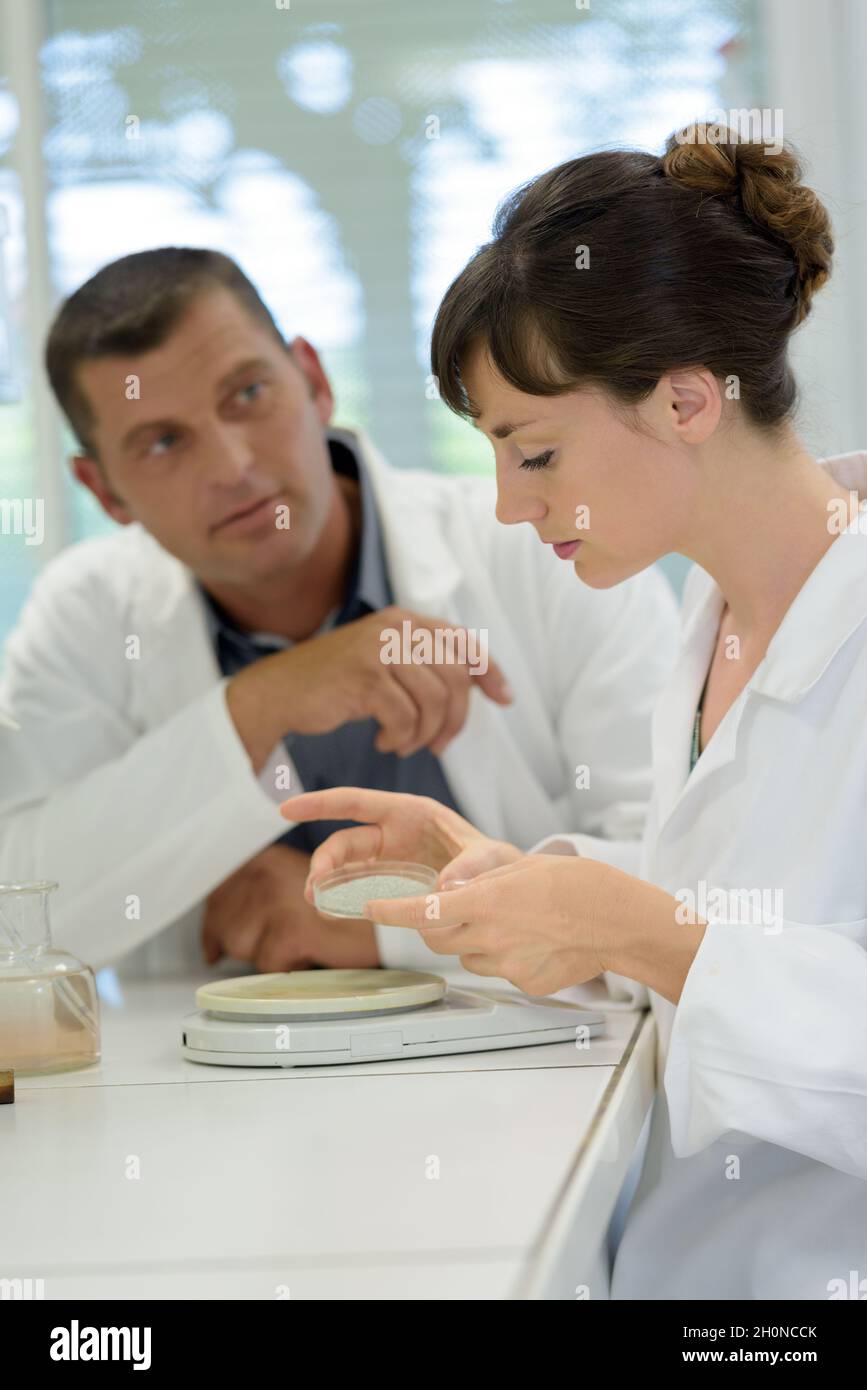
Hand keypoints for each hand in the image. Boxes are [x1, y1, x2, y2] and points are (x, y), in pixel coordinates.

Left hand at [201, 843, 378, 971]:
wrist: (395, 913)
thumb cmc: (348, 908)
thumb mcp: (295, 891)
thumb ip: (261, 898)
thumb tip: (220, 933)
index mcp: (265, 859)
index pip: (217, 895)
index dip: (213, 925)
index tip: (213, 945)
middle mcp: (266, 872)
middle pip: (221, 923)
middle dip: (235, 944)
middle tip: (262, 953)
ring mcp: (278, 899)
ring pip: (240, 946)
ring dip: (263, 956)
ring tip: (292, 950)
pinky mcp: (292, 929)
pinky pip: (268, 964)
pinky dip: (288, 968)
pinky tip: (307, 956)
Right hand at [227, 605, 513, 770]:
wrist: (279, 692)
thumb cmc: (337, 683)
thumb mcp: (385, 662)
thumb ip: (424, 664)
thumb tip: (478, 681)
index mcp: (405, 619)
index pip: (464, 643)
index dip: (490, 671)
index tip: (505, 699)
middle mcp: (395, 627)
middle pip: (454, 677)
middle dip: (455, 719)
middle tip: (439, 745)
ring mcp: (379, 649)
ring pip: (433, 700)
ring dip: (425, 733)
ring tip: (406, 744)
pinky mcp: (365, 677)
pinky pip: (405, 716)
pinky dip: (400, 737)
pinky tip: (384, 741)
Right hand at [278, 787, 522, 901]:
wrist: (508, 886)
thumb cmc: (499, 862)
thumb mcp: (490, 859)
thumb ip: (470, 868)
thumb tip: (444, 888)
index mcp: (412, 812)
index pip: (357, 802)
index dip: (320, 804)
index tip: (287, 808)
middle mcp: (396, 832)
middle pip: (347, 841)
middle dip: (324, 861)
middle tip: (314, 888)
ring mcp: (392, 857)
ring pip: (347, 866)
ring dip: (328, 882)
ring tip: (317, 901)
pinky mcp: (393, 881)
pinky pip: (359, 886)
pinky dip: (343, 897)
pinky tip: (333, 909)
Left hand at [355, 854, 707, 1002]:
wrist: (618, 919)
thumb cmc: (575, 884)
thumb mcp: (518, 868)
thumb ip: (476, 884)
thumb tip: (447, 895)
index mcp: (484, 902)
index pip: (421, 912)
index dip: (390, 912)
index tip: (370, 908)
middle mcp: (490, 937)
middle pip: (438, 940)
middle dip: (435, 927)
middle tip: (456, 912)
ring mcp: (507, 965)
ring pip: (469, 956)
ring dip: (476, 942)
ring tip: (516, 923)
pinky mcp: (525, 984)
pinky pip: (500, 972)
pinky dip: (507, 958)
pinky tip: (536, 943)